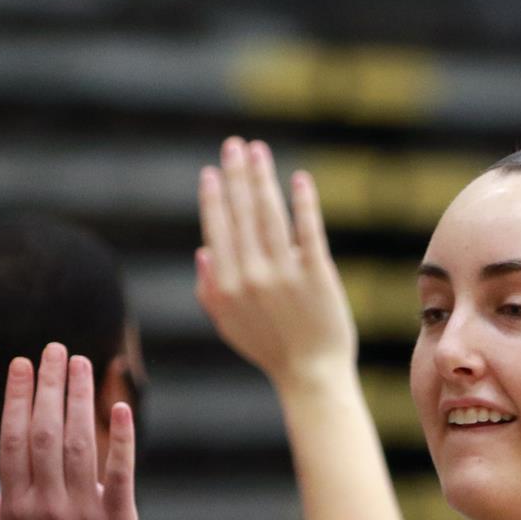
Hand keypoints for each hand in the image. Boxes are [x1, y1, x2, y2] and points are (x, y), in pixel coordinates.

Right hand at [0, 343, 135, 519]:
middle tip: (54, 348)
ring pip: (79, 443)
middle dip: (49, 385)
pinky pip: (118, 473)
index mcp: (14, 506)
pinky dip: (120, 439)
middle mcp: (45, 504)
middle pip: (44, 432)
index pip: (12, 439)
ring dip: (80, 399)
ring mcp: (82, 512)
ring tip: (82, 363)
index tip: (21, 363)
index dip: (17, 397)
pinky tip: (121, 408)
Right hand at [195, 136, 354, 391]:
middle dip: (235, 175)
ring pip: (270, 215)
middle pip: (242, 214)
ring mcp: (284, 274)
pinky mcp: (317, 275)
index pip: (217, 230)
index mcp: (225, 286)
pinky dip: (303, 203)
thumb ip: (209, 290)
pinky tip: (299, 180)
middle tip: (234, 145)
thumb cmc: (270, 350)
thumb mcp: (228, 325)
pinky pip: (308, 231)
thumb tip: (203, 251)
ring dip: (263, 178)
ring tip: (258, 151)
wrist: (311, 374)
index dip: (214, 198)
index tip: (211, 171)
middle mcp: (251, 275)